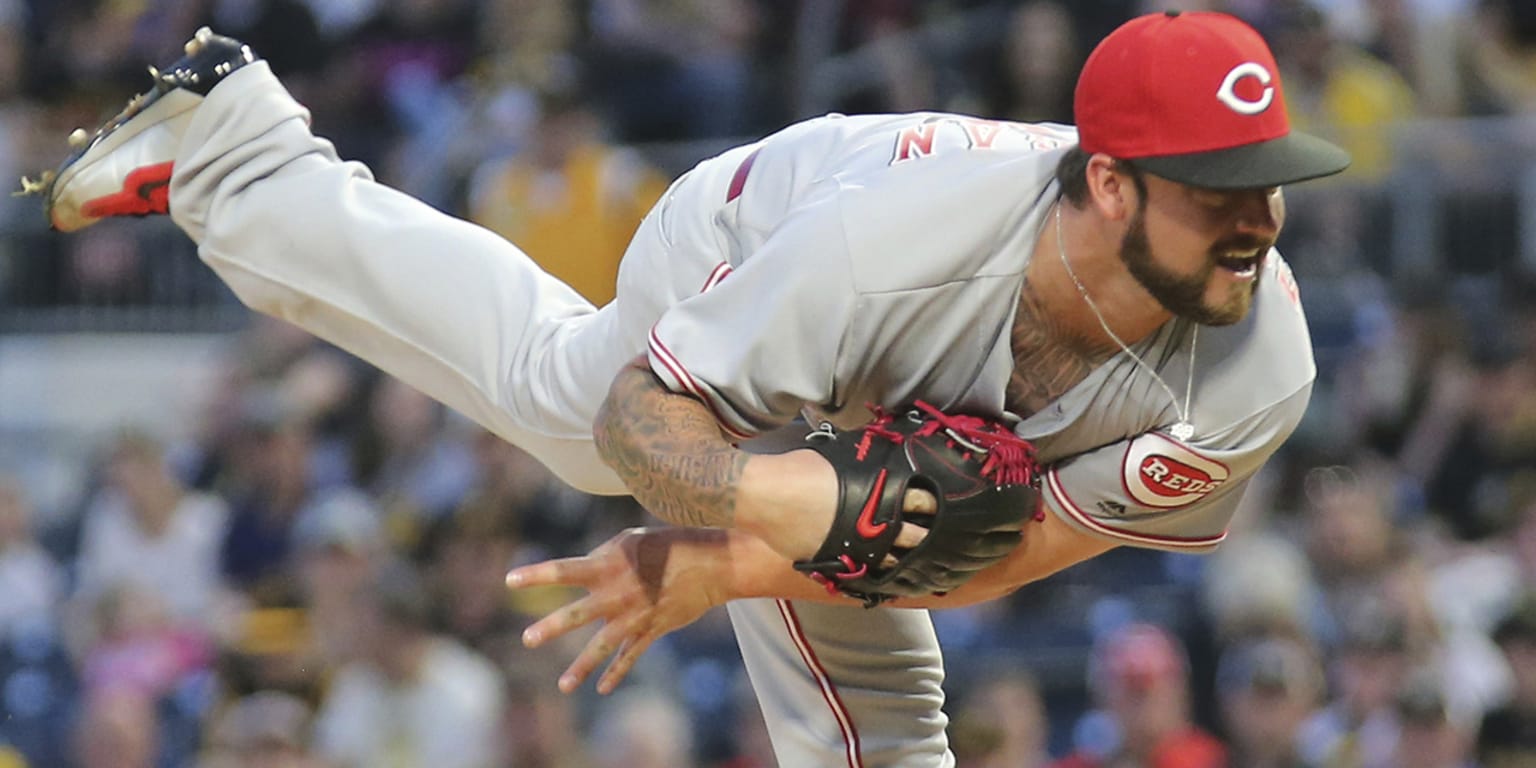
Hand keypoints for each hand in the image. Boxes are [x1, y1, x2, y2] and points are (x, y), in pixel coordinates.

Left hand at [505, 527, 731, 693]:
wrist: (710, 564)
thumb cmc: (668, 544)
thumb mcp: (631, 539)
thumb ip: (604, 554)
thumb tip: (585, 567)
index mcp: (608, 565)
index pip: (564, 570)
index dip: (537, 575)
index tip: (509, 580)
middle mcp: (617, 593)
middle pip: (578, 614)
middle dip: (552, 627)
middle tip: (528, 640)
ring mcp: (634, 615)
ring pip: (602, 646)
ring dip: (582, 667)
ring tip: (563, 685)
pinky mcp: (651, 630)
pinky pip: (630, 656)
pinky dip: (616, 673)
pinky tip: (601, 688)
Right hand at [739, 448, 933, 563]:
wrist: (769, 497)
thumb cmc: (799, 472)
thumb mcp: (839, 459)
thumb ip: (864, 463)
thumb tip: (875, 451)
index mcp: (879, 494)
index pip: (921, 502)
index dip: (935, 506)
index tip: (949, 510)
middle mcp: (875, 524)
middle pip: (918, 536)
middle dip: (934, 540)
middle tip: (951, 545)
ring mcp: (860, 549)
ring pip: (900, 562)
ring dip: (916, 564)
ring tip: (935, 570)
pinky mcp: (841, 566)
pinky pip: (873, 580)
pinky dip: (889, 582)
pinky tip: (900, 586)